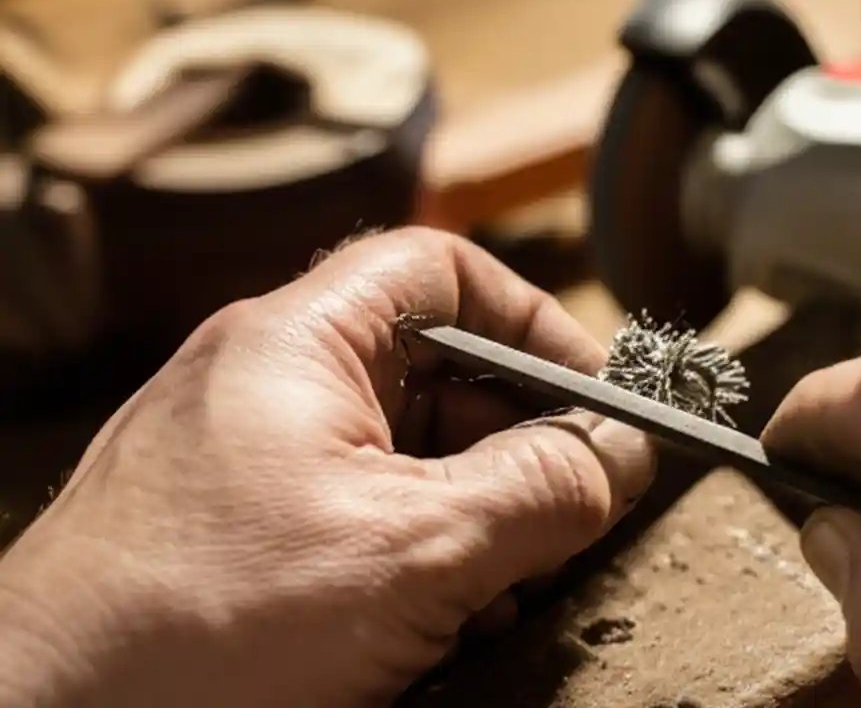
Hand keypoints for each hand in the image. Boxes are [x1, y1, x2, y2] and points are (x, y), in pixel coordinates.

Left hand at [0, 227, 654, 706]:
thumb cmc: (202, 624)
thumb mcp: (415, 550)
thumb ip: (540, 488)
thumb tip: (624, 451)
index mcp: (301, 342)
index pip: (442, 270)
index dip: (534, 321)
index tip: (598, 399)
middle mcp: (270, 383)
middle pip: (435, 370)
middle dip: (518, 442)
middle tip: (573, 513)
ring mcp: (248, 461)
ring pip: (403, 454)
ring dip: (476, 513)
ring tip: (508, 588)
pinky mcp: (237, 534)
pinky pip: (357, 515)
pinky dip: (419, 556)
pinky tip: (442, 624)